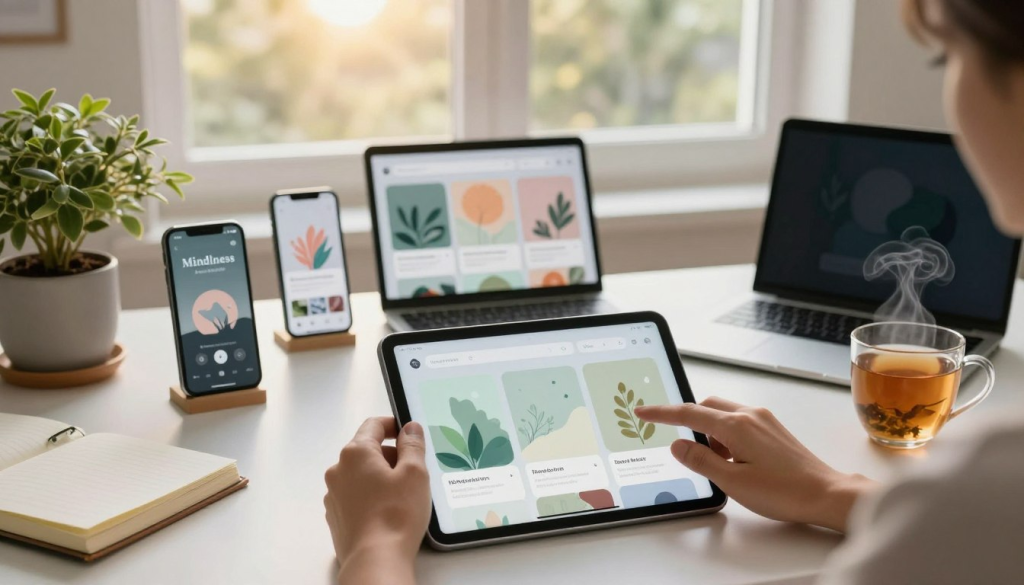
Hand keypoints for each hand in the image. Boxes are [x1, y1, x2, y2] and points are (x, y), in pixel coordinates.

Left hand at [324, 417, 430, 584]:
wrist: (376, 560)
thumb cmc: (395, 516)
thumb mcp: (415, 473)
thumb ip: (413, 445)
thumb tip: (410, 428)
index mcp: (356, 453)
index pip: (373, 425)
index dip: (393, 425)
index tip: (408, 433)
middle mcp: (338, 470)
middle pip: (366, 450)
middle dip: (390, 456)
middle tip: (413, 471)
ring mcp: (334, 494)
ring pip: (360, 475)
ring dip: (379, 478)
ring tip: (401, 496)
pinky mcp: (336, 515)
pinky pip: (355, 496)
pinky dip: (370, 497)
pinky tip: (387, 512)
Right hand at [635, 397, 875, 531]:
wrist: (826, 494)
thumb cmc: (783, 491)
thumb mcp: (732, 481)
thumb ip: (700, 461)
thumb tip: (678, 445)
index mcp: (736, 426)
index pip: (688, 414)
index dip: (662, 413)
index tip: (643, 411)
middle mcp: (750, 415)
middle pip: (706, 407)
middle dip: (688, 421)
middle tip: (680, 445)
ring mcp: (763, 420)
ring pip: (723, 414)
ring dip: (709, 431)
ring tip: (714, 463)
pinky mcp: (773, 428)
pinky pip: (739, 421)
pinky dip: (726, 434)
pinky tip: (732, 460)